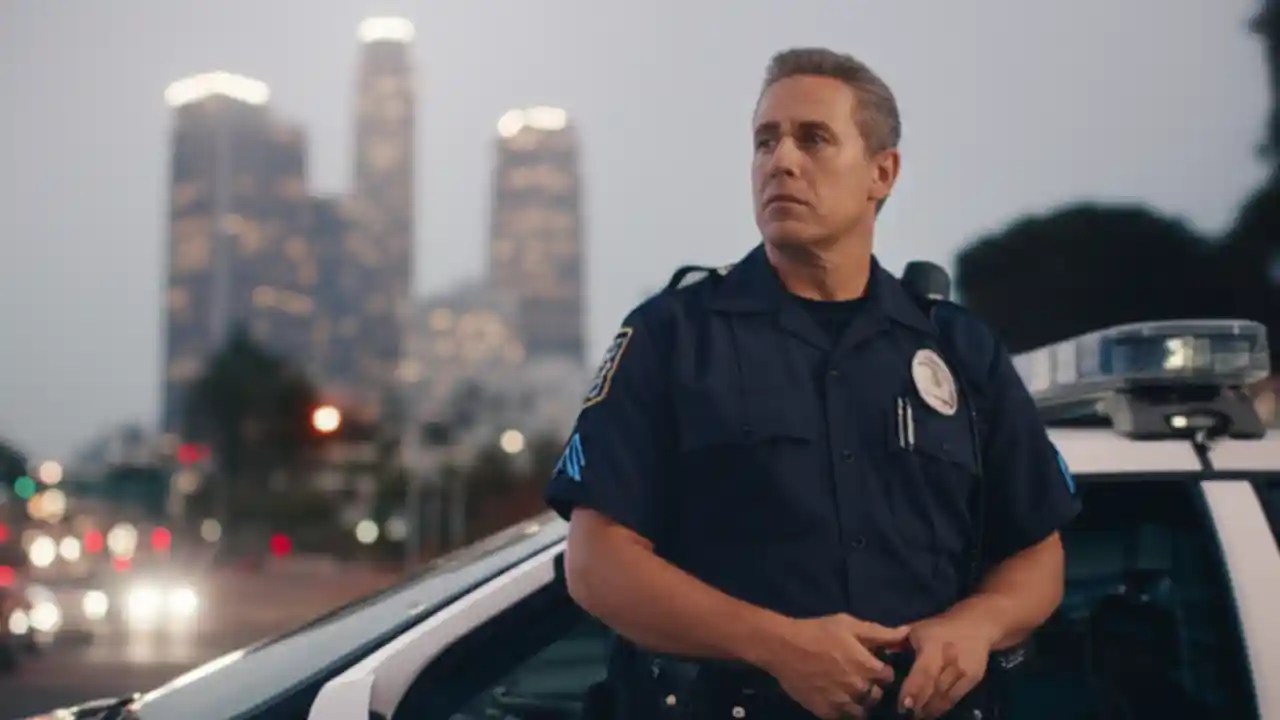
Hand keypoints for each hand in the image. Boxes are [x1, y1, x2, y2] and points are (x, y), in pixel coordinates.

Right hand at [762, 614, 909, 718]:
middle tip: (860, 678)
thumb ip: (880, 633)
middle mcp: (858, 688)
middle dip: (872, 688)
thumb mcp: (849, 624)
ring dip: (859, 702)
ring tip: (849, 691)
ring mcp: (841, 702)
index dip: (882, 670)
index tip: (873, 665)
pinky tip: (836, 698)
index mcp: (866, 666)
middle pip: (877, 696)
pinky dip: (843, 710)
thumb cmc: (817, 632)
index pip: (889, 676)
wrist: (782, 647)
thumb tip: (906, 634)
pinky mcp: (826, 712)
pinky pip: (843, 718)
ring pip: (862, 711)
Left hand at [897, 611, 996, 718]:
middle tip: (906, 714)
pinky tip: (932, 711)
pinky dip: (943, 706)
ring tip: (917, 715)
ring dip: (930, 708)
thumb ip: (898, 642)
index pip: (923, 672)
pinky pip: (956, 697)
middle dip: (920, 704)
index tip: (902, 705)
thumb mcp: (917, 630)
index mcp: (933, 646)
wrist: (976, 625)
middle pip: (934, 688)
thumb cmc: (939, 628)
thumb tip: (879, 652)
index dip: (913, 690)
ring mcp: (964, 670)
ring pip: (945, 696)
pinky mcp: (973, 678)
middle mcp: (950, 659)